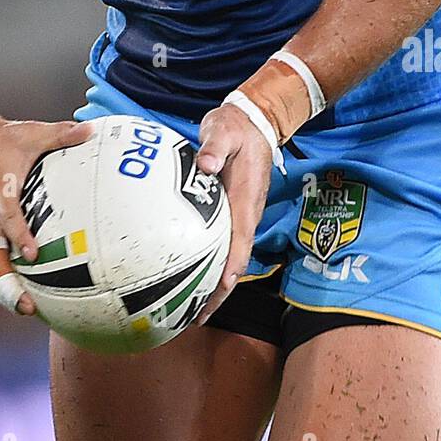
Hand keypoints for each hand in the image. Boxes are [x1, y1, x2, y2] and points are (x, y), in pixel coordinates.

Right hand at [0, 118, 91, 315]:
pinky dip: (3, 281)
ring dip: (2, 290)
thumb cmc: (2, 140)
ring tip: (30, 310)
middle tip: (27, 306)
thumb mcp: (31, 132)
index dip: (17, 233)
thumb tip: (91, 130)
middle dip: (3, 283)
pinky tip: (28, 298)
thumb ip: (61, 134)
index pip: (6, 214)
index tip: (33, 253)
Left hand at [194, 103, 272, 325]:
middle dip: (218, 291)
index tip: (220, 290)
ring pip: (228, 257)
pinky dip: (207, 264)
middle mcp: (245, 214)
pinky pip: (220, 244)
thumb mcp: (225, 131)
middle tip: (195, 318)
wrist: (253, 123)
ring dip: (213, 283)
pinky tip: (187, 275)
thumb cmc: (236, 129)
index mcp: (246, 200)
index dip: (231, 267)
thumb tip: (206, 164)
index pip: (241, 240)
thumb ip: (216, 146)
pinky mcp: (230, 213)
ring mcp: (239, 216)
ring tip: (189, 309)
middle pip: (234, 261)